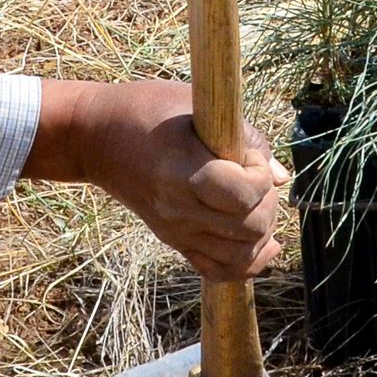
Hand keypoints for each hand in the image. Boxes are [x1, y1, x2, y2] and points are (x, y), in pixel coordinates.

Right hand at [26, 78, 288, 281]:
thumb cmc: (148, 109)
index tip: (249, 157)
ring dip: (261, 232)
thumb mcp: (197, 106)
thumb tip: (281, 178)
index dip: (259, 178)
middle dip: (267, 203)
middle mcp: (177, 209)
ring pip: (240, 255)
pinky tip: (260, 244)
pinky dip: (246, 263)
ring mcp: (174, 230)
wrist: (95, 137)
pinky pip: (218, 270)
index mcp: (181, 170)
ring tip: (256, 204)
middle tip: (256, 177)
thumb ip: (246, 138)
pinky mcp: (173, 240)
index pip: (239, 195)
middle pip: (247, 228)